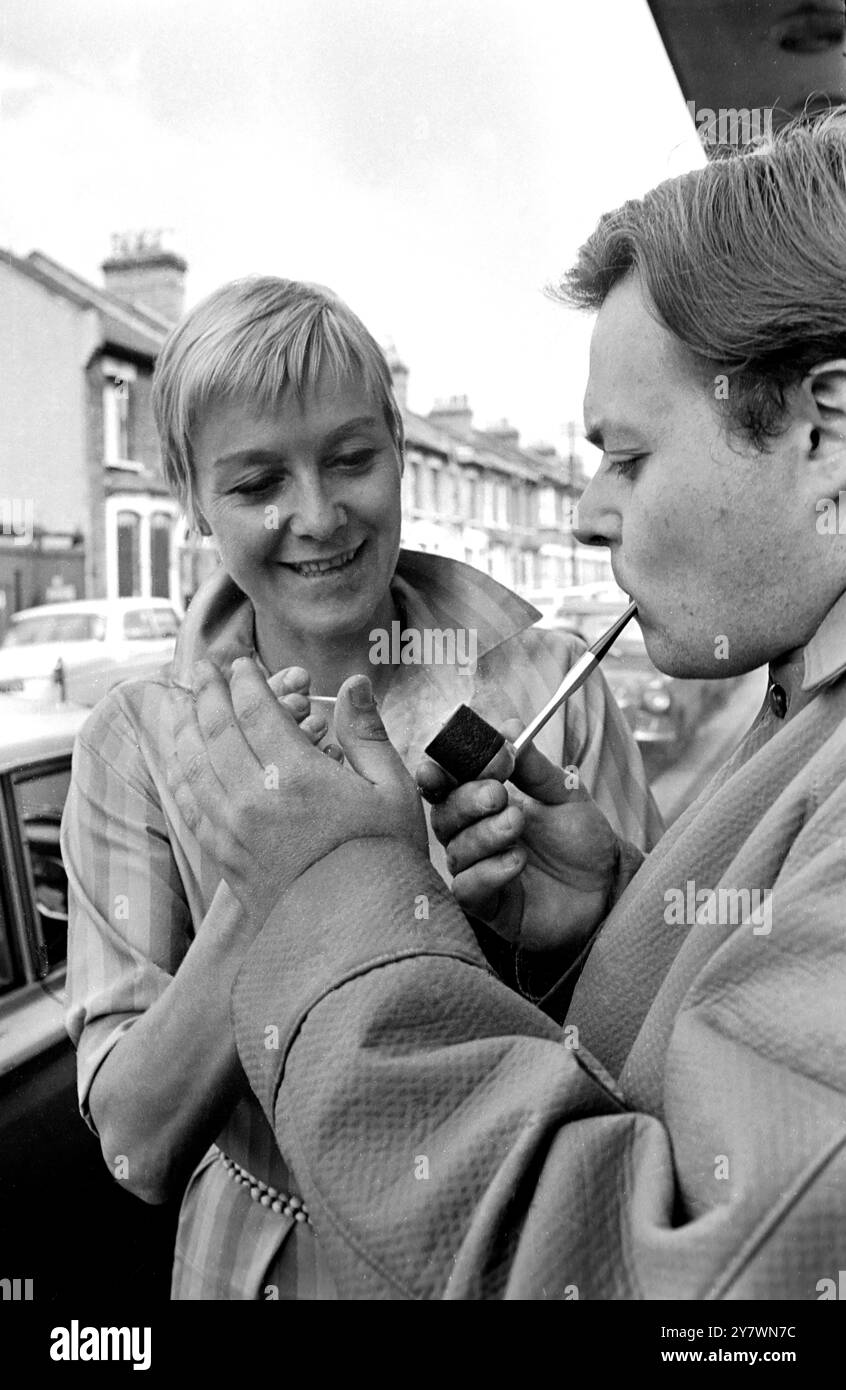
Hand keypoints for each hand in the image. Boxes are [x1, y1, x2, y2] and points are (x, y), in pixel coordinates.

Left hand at [168, 659, 427, 930]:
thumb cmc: (387, 862)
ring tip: (181, 705)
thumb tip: (352, 683)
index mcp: (296, 775)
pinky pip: (190, 806)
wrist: (362, 940)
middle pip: (214, 730)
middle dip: (207, 693)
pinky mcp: (226, 860)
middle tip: (204, 669)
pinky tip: (182, 764)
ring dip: (184, 728)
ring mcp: (233, 831)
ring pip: (192, 765)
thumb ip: (366, 733)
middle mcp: (254, 799)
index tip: (240, 662)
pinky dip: (182, 775)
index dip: (244, 679)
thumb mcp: (394, 791)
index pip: (253, 709)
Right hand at [416, 721, 621, 953]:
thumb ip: (532, 765)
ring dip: (484, 834)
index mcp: (484, 801)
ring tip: (517, 826)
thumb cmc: (580, 839)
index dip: (436, 772)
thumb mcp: (563, 793)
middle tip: (497, 794)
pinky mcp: (488, 905)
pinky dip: (488, 872)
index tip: (442, 765)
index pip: (445, 783)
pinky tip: (517, 862)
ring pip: (455, 850)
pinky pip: (467, 888)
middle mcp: (473, 834)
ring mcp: (478, 870)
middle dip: (466, 800)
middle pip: (443, 814)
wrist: (608, 886)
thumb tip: (508, 726)